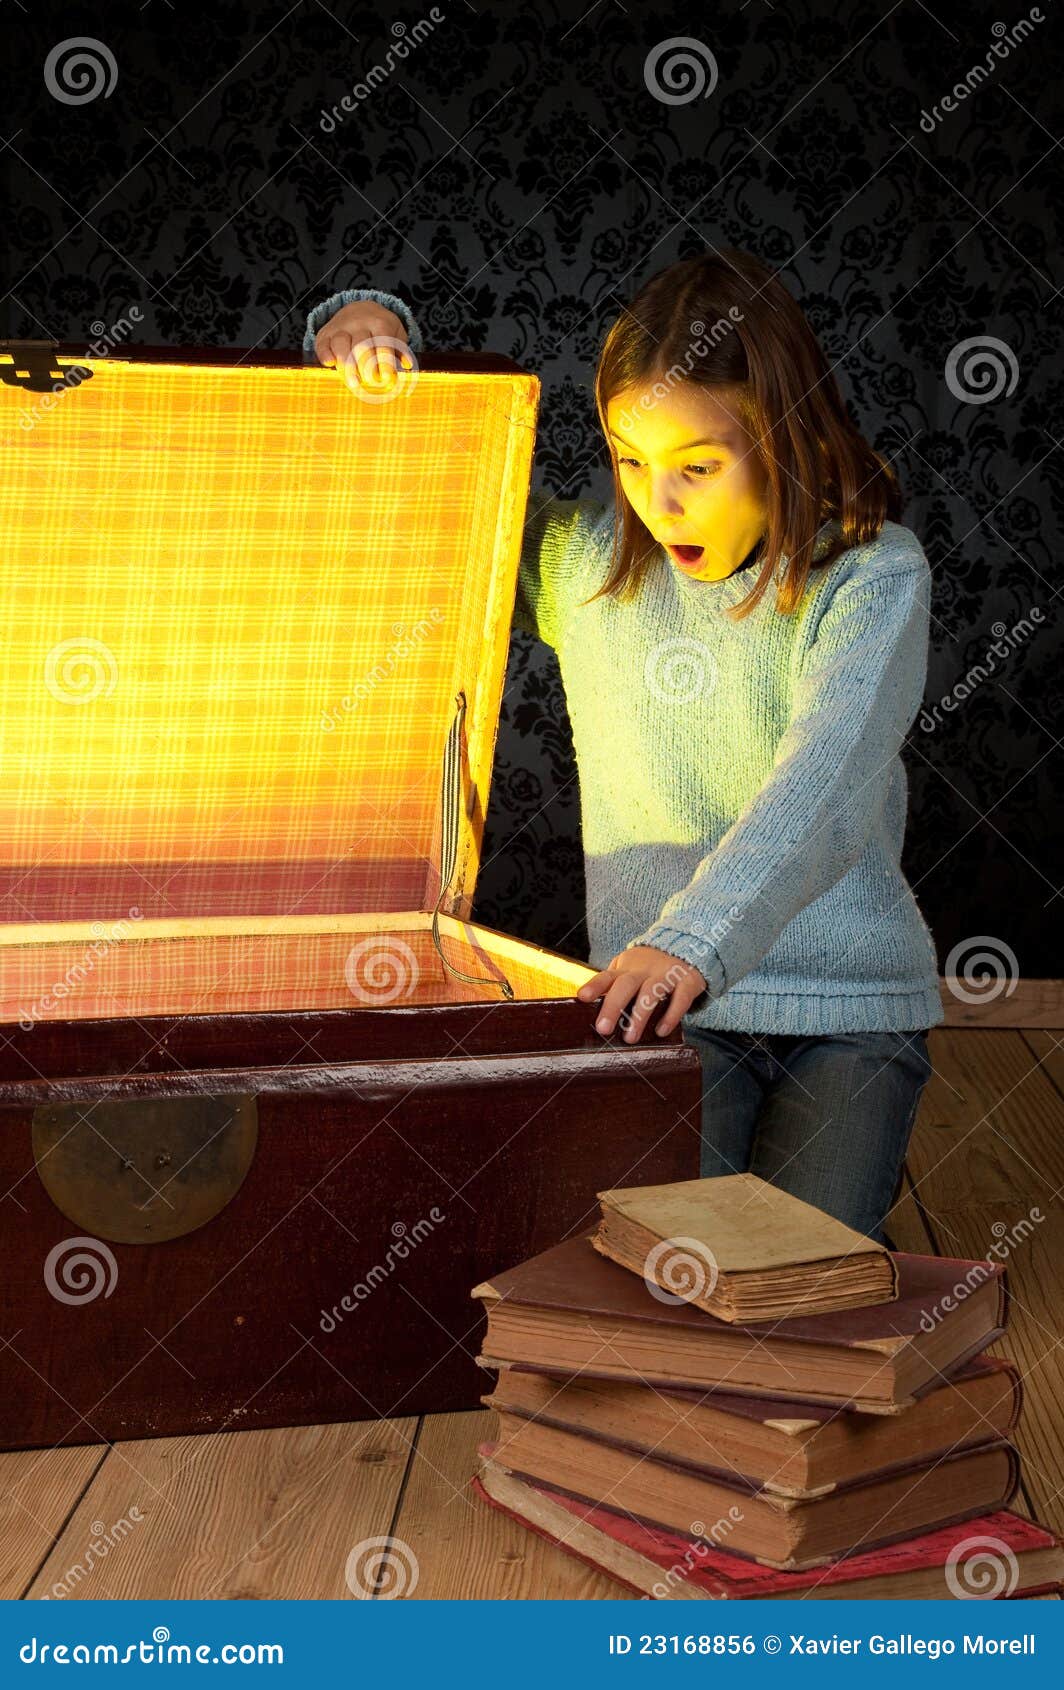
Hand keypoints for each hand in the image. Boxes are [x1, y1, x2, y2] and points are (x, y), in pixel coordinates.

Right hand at [314, 300, 413, 394]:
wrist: (359, 309)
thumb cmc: (381, 329)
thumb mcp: (396, 334)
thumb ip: (400, 350)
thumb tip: (407, 365)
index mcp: (380, 322)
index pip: (382, 342)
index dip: (384, 362)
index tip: (386, 379)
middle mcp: (358, 323)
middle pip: (361, 346)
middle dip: (366, 367)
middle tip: (370, 383)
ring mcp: (340, 327)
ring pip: (341, 345)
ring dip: (346, 366)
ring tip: (353, 382)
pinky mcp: (325, 334)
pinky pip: (322, 344)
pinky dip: (325, 354)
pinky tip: (330, 364)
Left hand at [576, 946, 707, 1042]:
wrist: (687, 950)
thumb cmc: (649, 971)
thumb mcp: (630, 972)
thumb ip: (614, 989)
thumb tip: (589, 1016)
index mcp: (627, 970)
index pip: (607, 976)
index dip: (595, 986)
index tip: (582, 997)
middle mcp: (645, 970)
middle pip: (626, 985)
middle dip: (613, 1006)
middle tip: (603, 1029)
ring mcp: (666, 974)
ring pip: (651, 992)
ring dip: (639, 1016)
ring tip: (630, 1038)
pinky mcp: (688, 981)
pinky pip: (681, 998)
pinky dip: (671, 1015)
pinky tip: (661, 1031)